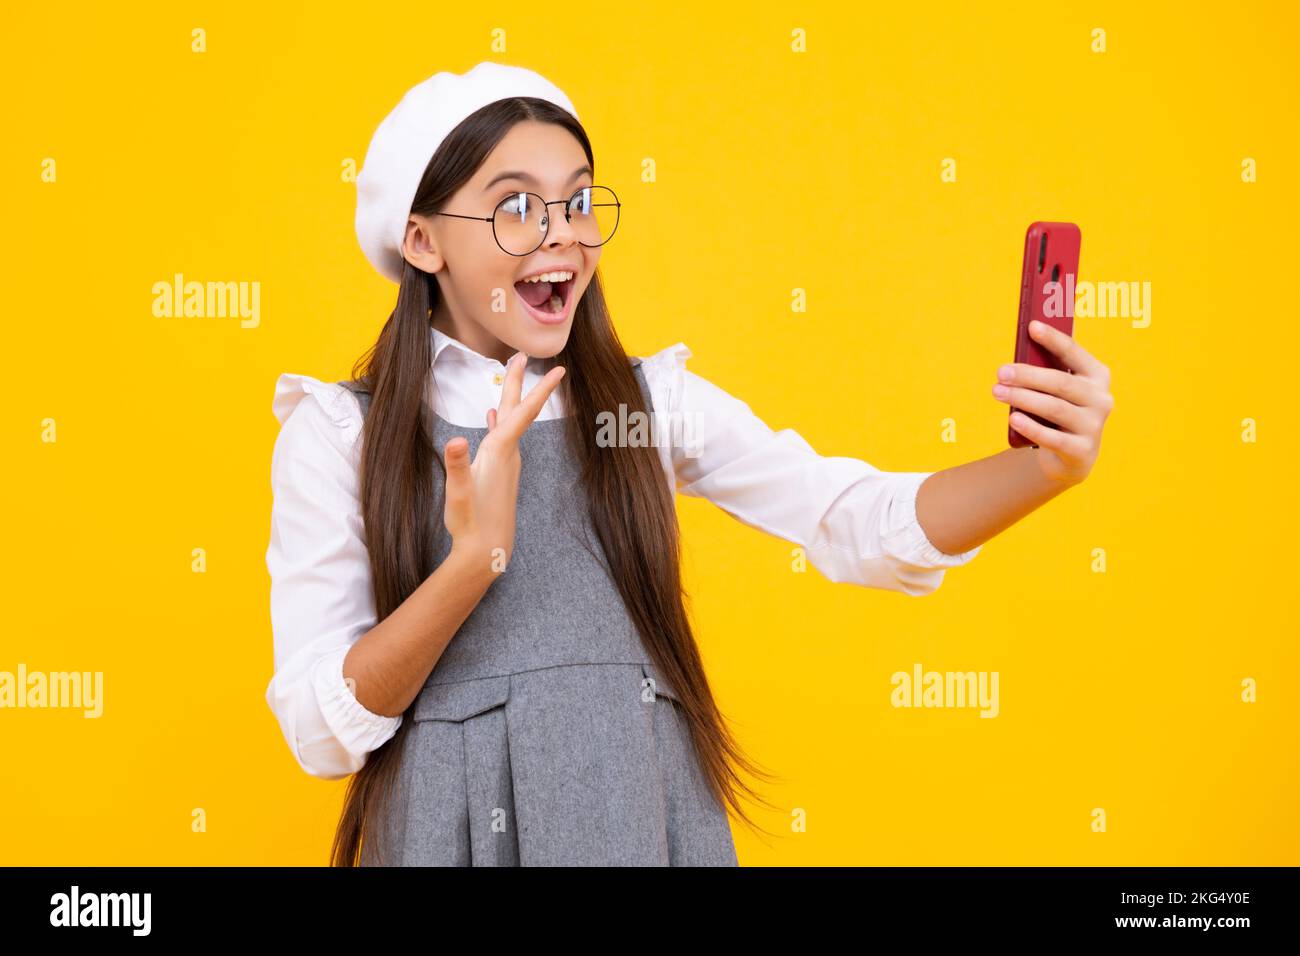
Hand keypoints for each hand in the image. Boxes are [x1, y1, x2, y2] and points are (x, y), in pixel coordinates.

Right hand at [442, 351, 565, 574]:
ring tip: (510, 376)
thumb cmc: (470, 523)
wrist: (486, 552)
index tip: (558, 368)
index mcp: (500, 452)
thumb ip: (457, 466)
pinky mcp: (499, 471)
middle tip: (523, 356)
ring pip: (511, 422)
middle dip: (521, 382)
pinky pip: (502, 437)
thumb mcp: (458, 494)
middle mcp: (508, 454)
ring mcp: (506, 462)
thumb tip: (456, 441)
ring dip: (512, 398)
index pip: (522, 412)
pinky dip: (500, 421)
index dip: (539, 388)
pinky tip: (494, 416)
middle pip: (518, 410)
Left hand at [991, 320, 1113, 485]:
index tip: (1032, 326)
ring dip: (1023, 398)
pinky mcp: (1081, 450)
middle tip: (1001, 372)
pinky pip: (1052, 438)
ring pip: (1054, 408)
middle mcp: (1101, 399)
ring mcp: (1093, 426)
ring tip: (997, 391)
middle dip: (1028, 375)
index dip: (1053, 339)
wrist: (1069, 456)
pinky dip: (1031, 427)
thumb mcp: (1056, 391)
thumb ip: (1045, 371)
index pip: (1074, 353)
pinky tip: (1013, 418)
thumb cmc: (1057, 412)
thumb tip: (1018, 356)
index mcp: (1097, 376)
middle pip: (1060, 382)